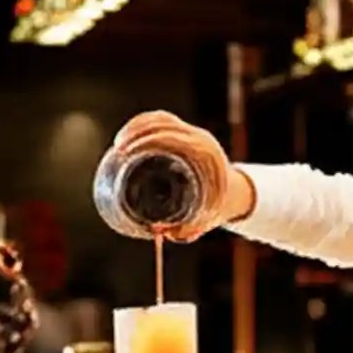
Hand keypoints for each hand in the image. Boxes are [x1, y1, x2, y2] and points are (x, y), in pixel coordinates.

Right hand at [108, 110, 255, 241]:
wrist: (235, 192)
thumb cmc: (217, 205)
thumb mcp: (204, 217)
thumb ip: (187, 229)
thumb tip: (164, 233)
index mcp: (203, 153)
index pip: (171, 136)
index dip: (144, 140)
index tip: (126, 153)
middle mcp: (197, 139)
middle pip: (162, 122)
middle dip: (135, 132)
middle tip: (117, 150)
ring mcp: (190, 134)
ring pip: (159, 119)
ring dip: (136, 126)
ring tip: (118, 143)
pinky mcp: (182, 134)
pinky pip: (160, 121)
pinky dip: (141, 125)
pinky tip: (126, 136)